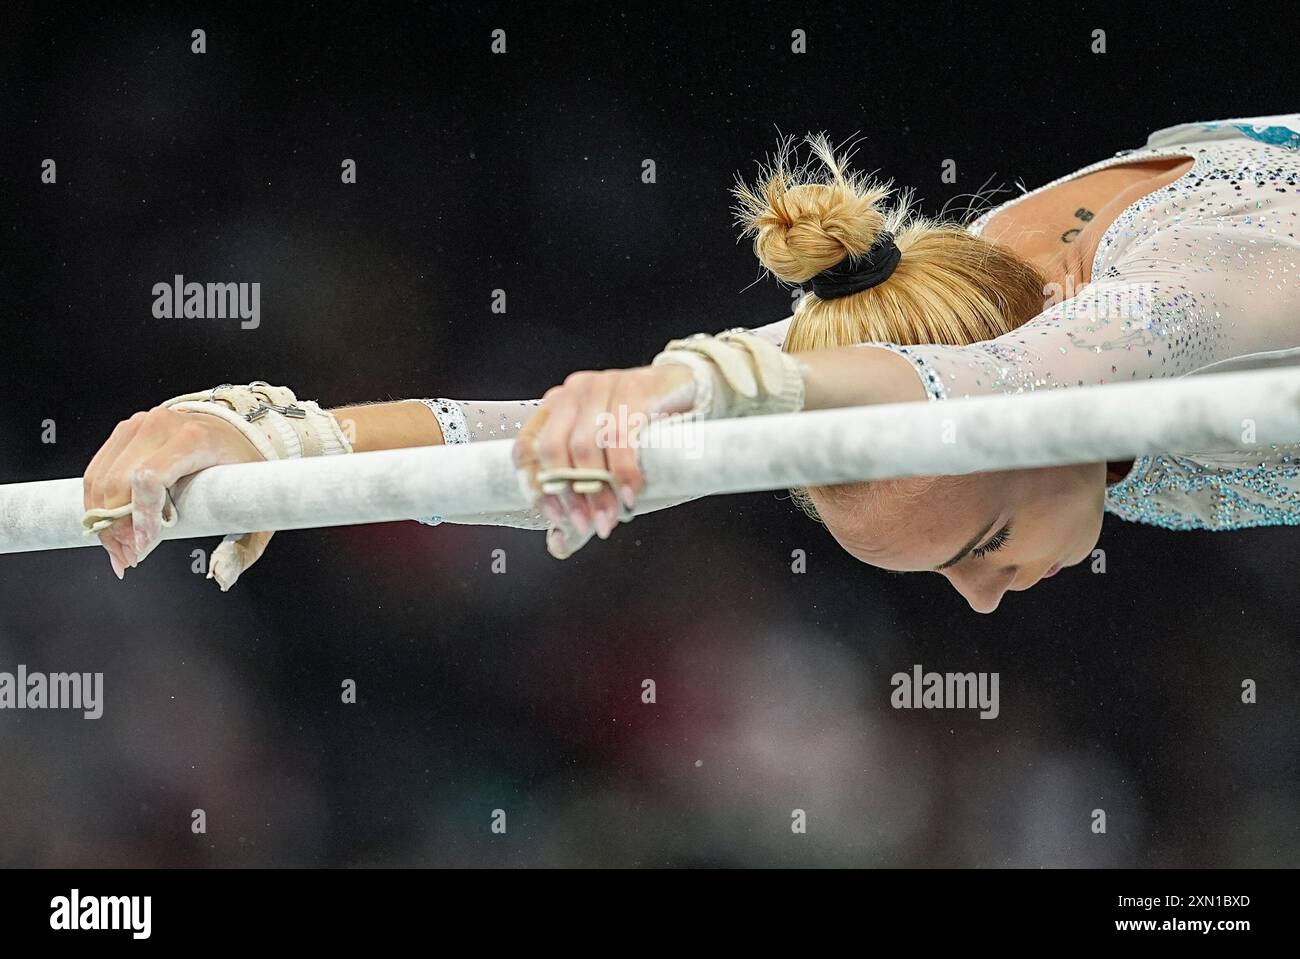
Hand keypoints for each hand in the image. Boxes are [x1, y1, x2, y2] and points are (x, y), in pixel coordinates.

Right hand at [83, 406, 269, 585]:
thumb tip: (222, 579)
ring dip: (102, 521)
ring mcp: (139, 425)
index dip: (140, 516)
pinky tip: (111, 530)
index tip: (143, 546)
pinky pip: (97, 471)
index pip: (149, 478)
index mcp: (196, 439)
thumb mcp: (255, 508)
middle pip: (118, 482)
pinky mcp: (124, 432)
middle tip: (130, 558)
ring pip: (100, 479)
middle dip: (118, 528)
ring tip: (121, 550)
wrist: (236, 433)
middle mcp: (162, 426)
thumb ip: (242, 548)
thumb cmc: (243, 469)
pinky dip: (97, 505)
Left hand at [513, 363, 695, 554]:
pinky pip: (621, 436)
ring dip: (598, 490)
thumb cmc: (640, 433)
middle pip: (553, 450)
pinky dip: (624, 471)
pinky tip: (630, 493)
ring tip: (612, 517)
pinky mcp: (632, 389)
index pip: (526, 448)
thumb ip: (582, 500)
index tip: (556, 517)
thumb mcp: (605, 463)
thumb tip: (559, 545)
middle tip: (587, 524)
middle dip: (570, 494)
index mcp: (553, 410)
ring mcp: (601, 386)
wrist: (684, 392)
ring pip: (585, 446)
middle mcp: (571, 394)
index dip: (536, 487)